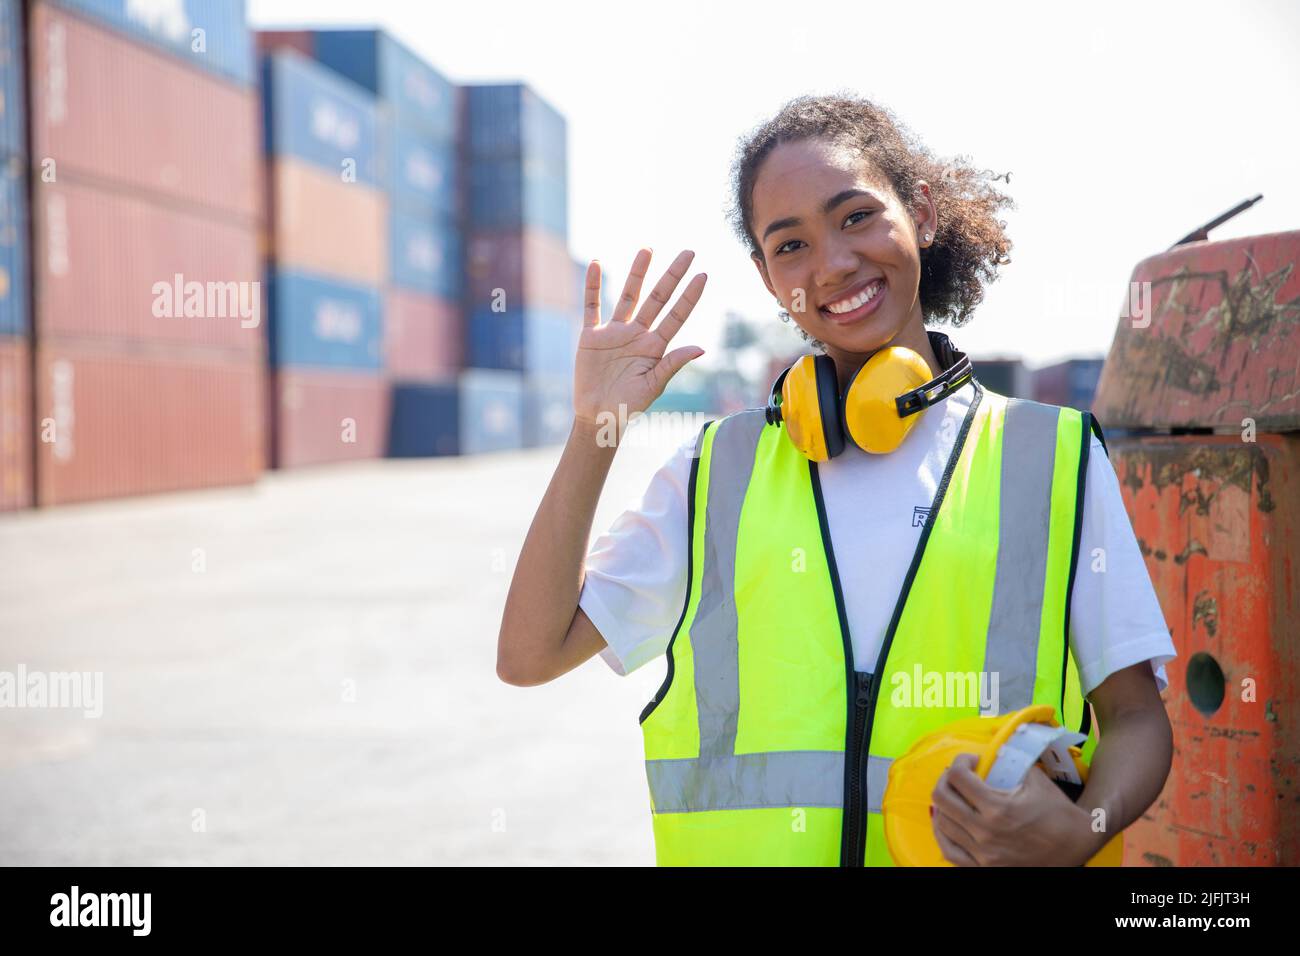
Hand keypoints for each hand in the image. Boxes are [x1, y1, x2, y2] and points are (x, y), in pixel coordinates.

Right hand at [573, 249, 706, 437]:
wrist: (598, 417)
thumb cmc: (628, 406)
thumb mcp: (653, 386)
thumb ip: (673, 364)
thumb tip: (701, 348)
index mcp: (655, 347)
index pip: (676, 315)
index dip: (689, 296)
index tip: (703, 275)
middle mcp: (638, 334)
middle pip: (657, 298)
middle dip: (672, 276)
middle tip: (688, 253)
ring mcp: (614, 332)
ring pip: (627, 296)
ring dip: (637, 274)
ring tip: (648, 250)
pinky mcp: (591, 336)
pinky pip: (592, 307)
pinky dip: (592, 287)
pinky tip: (595, 265)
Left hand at [931, 753, 1102, 865]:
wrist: (1078, 846)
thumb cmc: (1058, 813)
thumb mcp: (1035, 779)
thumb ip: (1010, 763)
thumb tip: (991, 752)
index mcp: (998, 808)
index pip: (957, 777)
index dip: (960, 762)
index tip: (971, 761)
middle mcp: (985, 832)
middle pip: (941, 798)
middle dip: (946, 779)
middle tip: (957, 775)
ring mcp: (983, 854)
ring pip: (942, 823)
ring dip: (943, 804)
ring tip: (954, 795)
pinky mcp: (984, 869)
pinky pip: (949, 851)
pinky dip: (942, 833)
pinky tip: (946, 821)